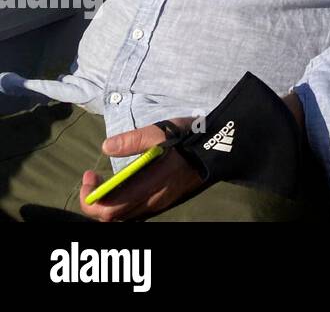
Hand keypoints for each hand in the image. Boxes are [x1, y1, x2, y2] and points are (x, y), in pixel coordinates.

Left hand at [79, 117, 202, 221]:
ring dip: (107, 203)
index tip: (89, 175)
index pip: (111, 208)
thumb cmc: (191, 137)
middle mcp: (154, 200)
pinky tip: (122, 185)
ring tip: (104, 182)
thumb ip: (134, 140)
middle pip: (112, 217)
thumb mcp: (163, 131)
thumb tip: (106, 147)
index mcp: (152, 185)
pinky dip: (120, 203)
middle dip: (94, 201)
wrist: (220, 147)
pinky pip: (134, 212)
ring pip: (123, 216)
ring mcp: (159, 203)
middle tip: (92, 177)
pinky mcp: (164, 201)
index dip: (91, 198)